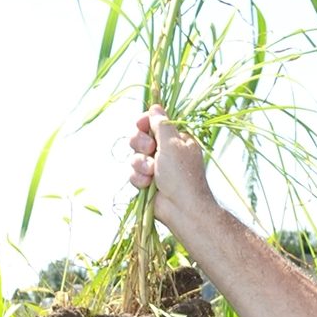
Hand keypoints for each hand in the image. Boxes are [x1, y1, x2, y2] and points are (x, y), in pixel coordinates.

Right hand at [128, 105, 214, 236]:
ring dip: (141, 164)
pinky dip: (139, 179)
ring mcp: (156, 168)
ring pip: (135, 157)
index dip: (144, 123)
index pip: (155, 123)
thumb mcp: (172, 144)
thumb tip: (155, 107)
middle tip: (150, 150)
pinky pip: (134, 174)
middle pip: (141, 138)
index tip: (140, 124)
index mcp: (176, 139)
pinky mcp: (147, 183)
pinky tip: (147, 185)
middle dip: (140, 144)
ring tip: (152, 173)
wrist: (182, 209)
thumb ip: (161, 124)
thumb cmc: (182, 175)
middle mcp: (166, 152)